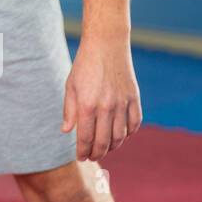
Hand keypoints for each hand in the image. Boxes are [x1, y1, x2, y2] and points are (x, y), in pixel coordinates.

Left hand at [62, 35, 142, 160]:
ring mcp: (122, 103)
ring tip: (105, 149)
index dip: (82, 150)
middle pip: (103, 141)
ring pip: (120, 136)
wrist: (107, 44)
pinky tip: (121, 136)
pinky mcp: (134, 98)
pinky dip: (129, 134)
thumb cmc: (85, 65)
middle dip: (97, 153)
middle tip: (92, 157)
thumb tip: (66, 131)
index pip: (85, 137)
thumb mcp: (71, 85)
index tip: (80, 157)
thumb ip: (69, 110)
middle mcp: (106, 107)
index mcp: (87, 104)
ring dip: (112, 147)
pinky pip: (134, 124)